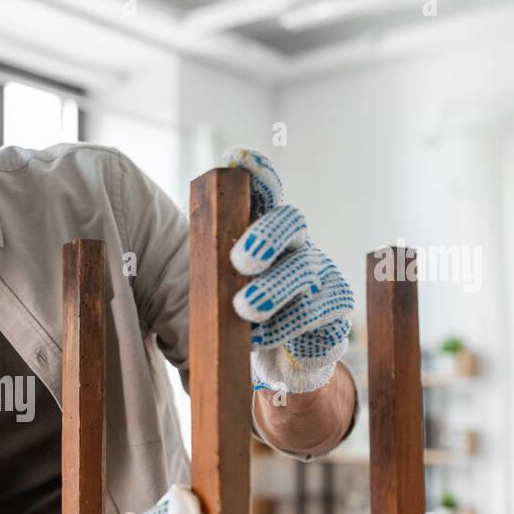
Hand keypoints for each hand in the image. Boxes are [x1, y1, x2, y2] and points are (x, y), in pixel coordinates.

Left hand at [222, 147, 354, 394]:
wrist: (280, 355)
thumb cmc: (242, 312)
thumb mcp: (219, 287)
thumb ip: (208, 265)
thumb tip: (178, 249)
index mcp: (263, 229)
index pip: (264, 192)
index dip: (257, 172)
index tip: (235, 158)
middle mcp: (295, 242)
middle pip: (291, 221)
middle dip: (265, 236)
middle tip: (240, 262)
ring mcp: (320, 271)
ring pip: (302, 269)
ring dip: (272, 288)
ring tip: (244, 309)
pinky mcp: (335, 305)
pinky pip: (314, 311)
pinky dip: (284, 324)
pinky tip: (261, 336)